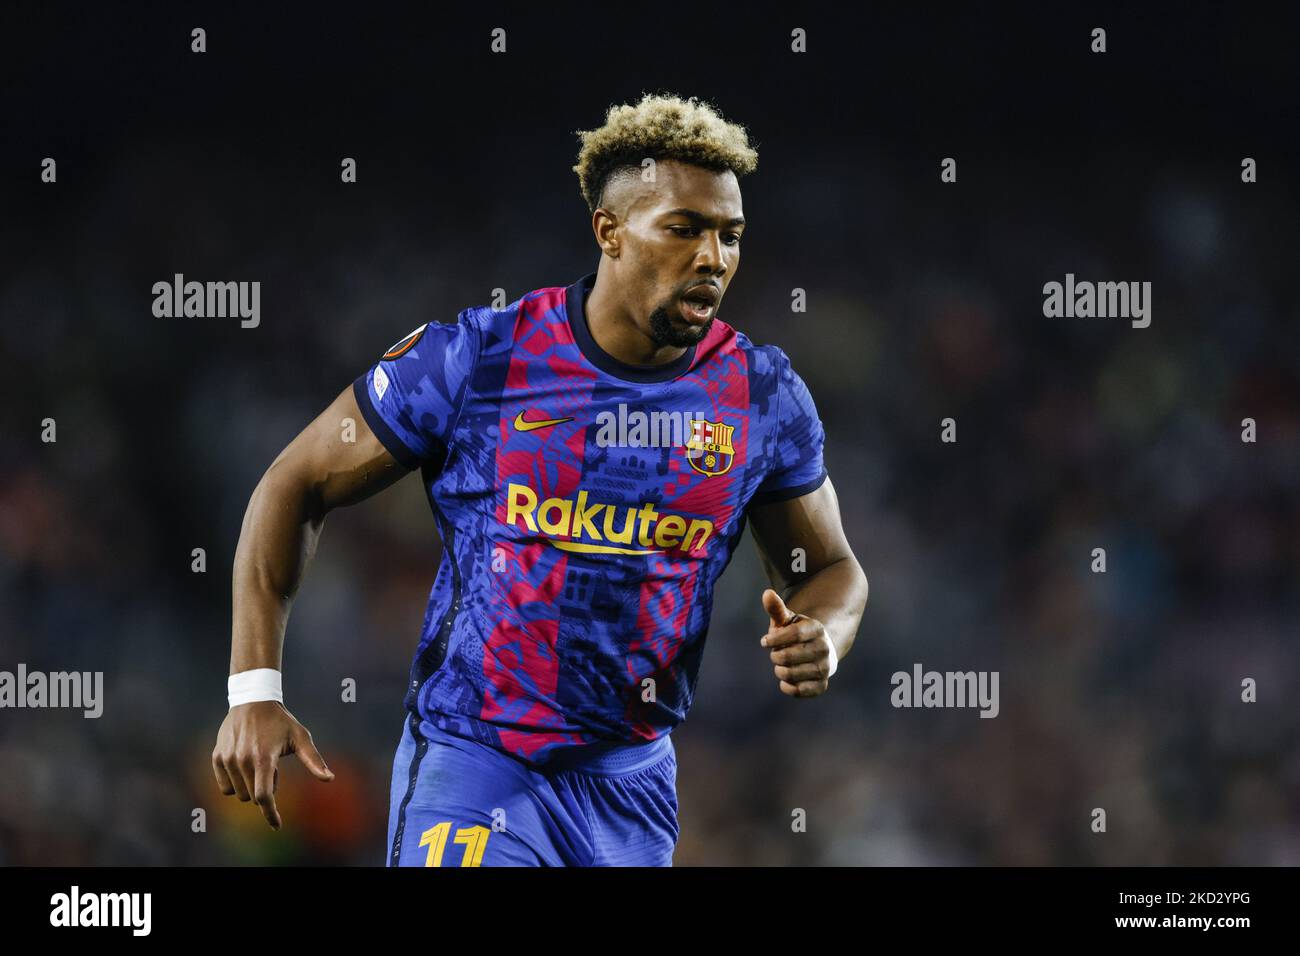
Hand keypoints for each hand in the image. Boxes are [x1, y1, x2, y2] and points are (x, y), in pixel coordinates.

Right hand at [212, 701, 333, 829]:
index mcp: (264, 758)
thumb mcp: (300, 737)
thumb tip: (329, 778)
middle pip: (252, 797)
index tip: (276, 825)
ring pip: (238, 794)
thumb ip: (313, 760)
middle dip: (264, 790)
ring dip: (250, 787)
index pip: (263, 796)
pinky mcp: (217, 757)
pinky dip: (235, 784)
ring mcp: (227, 759)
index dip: (270, 814)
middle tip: (272, 767)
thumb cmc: (281, 721)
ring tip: (258, 763)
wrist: (252, 701)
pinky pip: (225, 787)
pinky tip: (243, 766)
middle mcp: (242, 760)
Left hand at [760, 589, 833, 697]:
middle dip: (775, 656)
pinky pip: (798, 691)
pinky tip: (786, 679)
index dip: (774, 639)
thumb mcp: (787, 620)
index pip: (793, 634)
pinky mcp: (821, 685)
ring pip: (791, 674)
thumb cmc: (796, 633)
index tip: (764, 641)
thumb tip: (767, 593)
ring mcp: (824, 668)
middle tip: (776, 654)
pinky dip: (787, 686)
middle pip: (788, 656)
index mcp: (816, 629)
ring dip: (779, 670)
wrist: (817, 652)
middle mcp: (824, 648)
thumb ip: (777, 608)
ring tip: (781, 666)